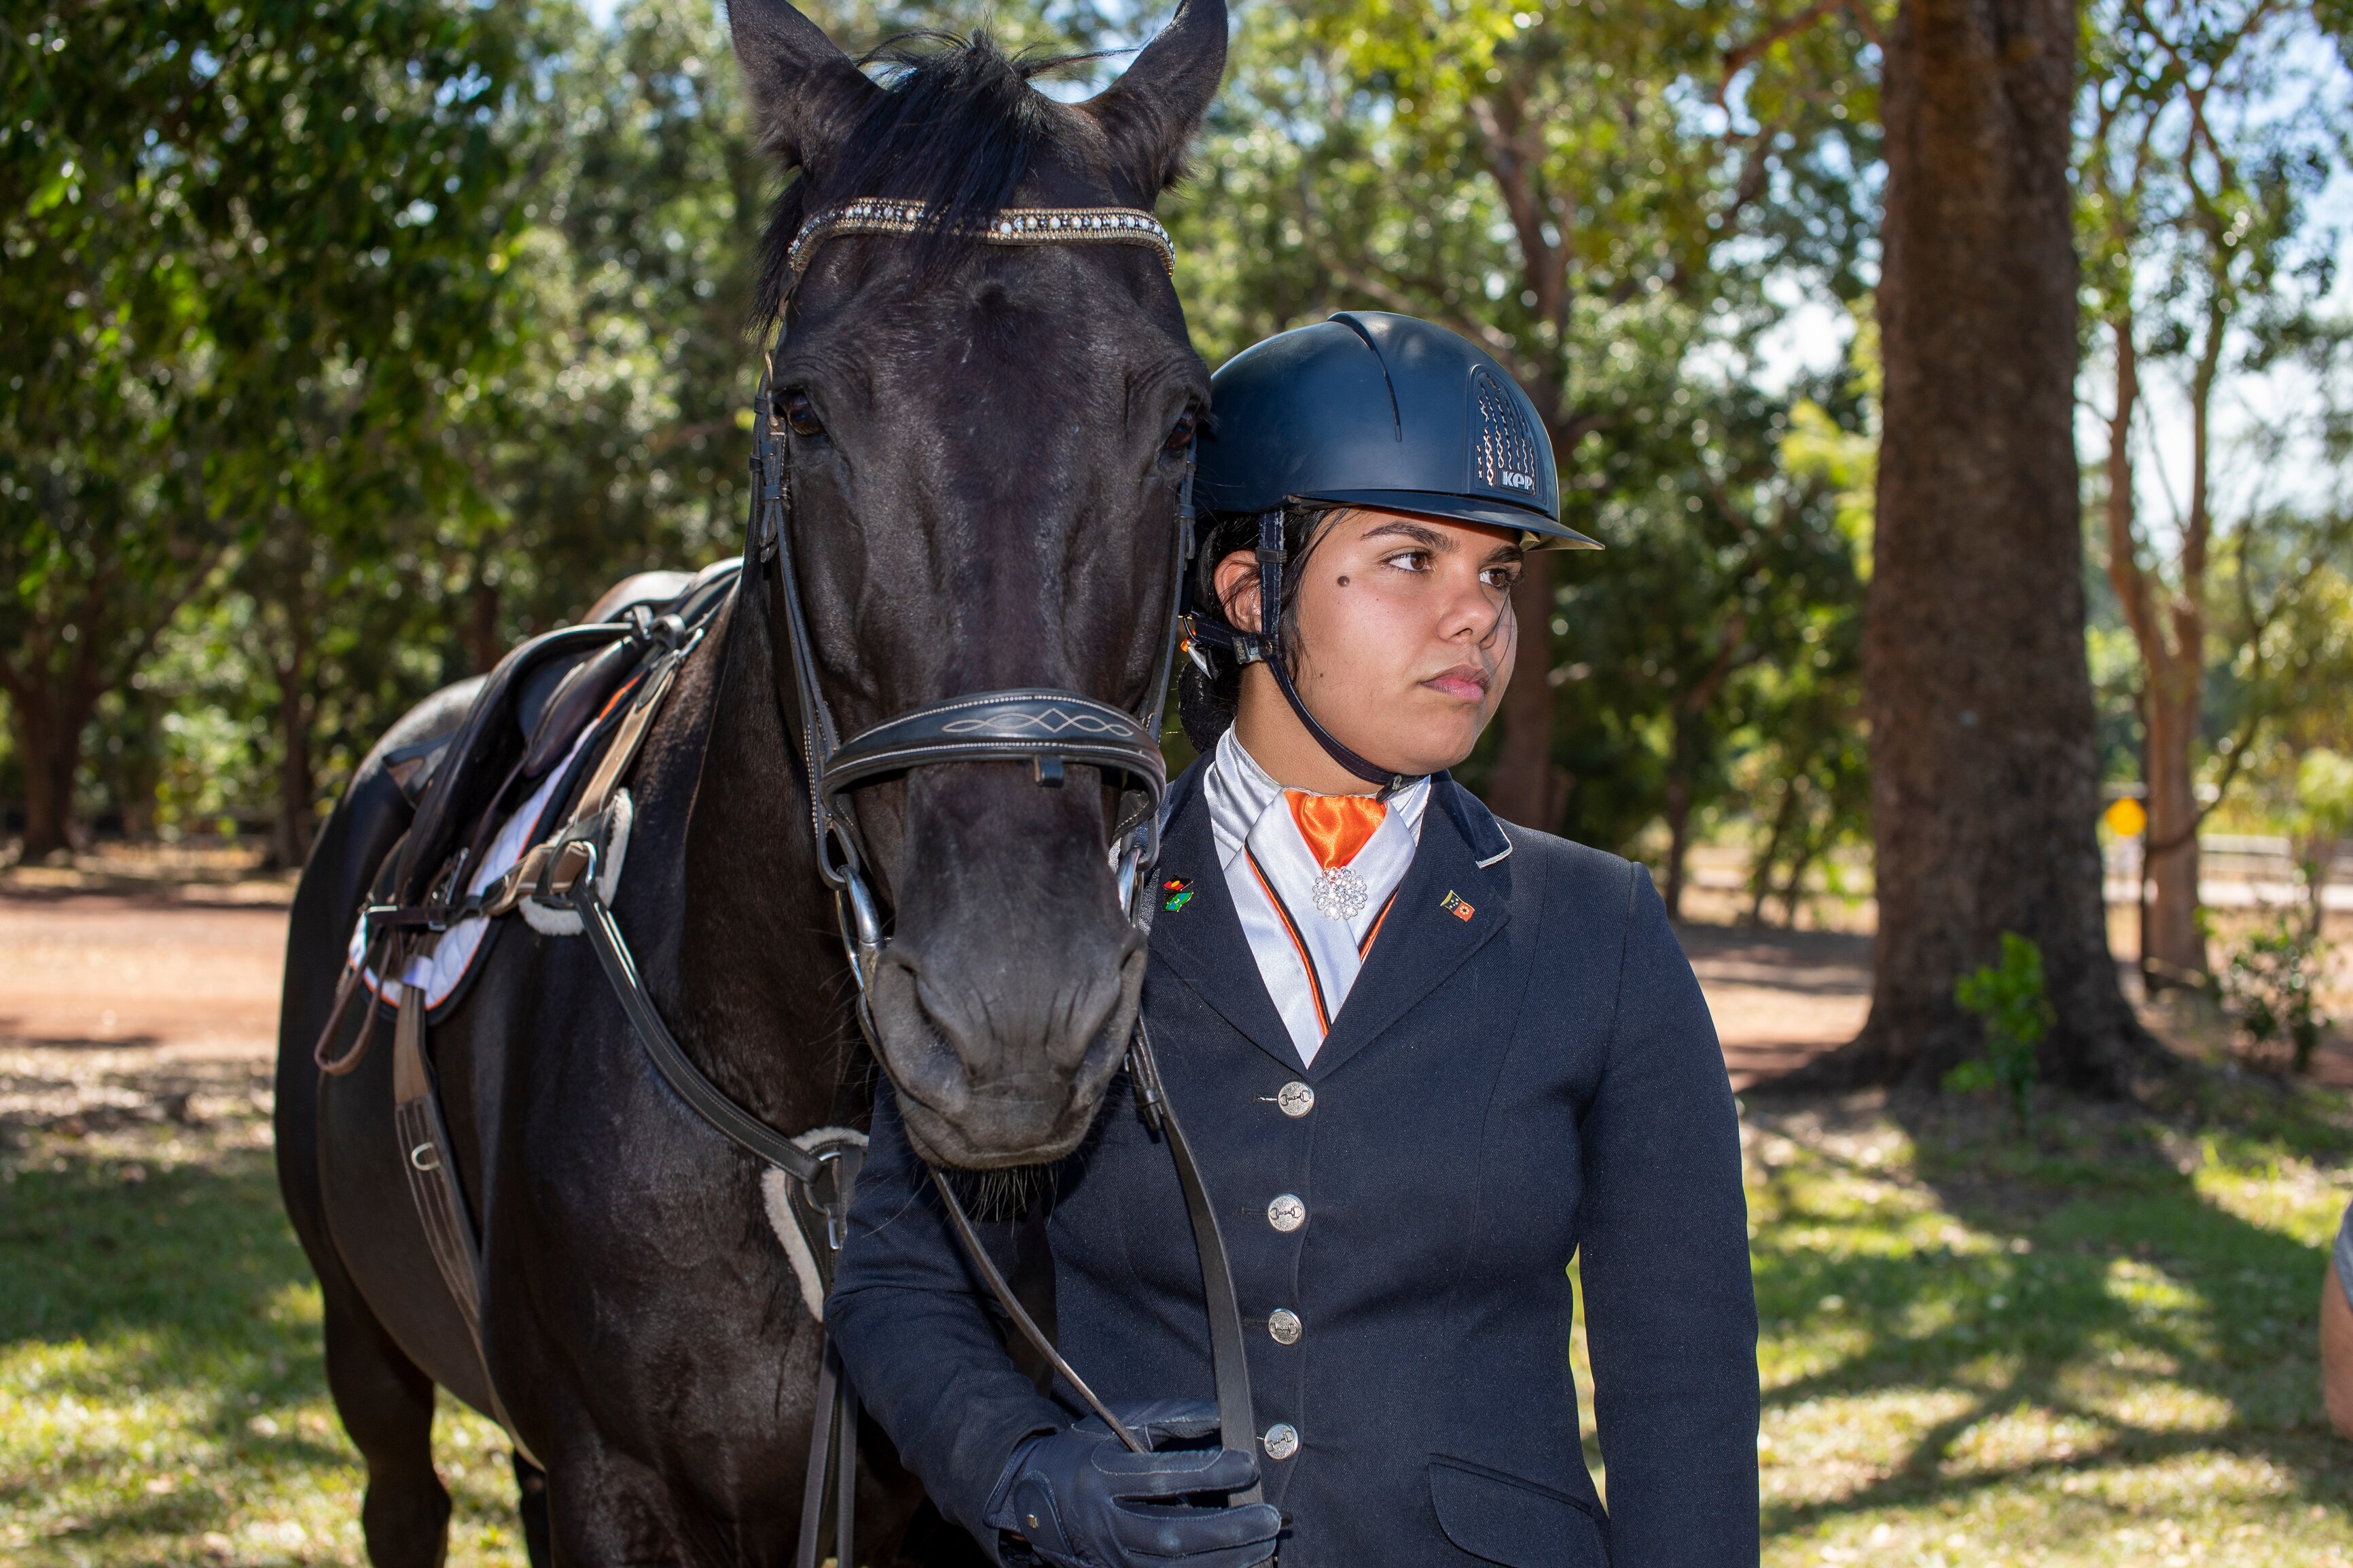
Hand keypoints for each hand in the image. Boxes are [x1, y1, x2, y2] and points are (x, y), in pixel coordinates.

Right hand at [990, 1399, 1280, 1567]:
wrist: (1033, 1495)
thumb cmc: (1087, 1452)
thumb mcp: (1120, 1422)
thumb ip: (1173, 1418)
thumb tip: (1224, 1416)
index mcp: (1101, 1474)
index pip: (1161, 1478)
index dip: (1209, 1472)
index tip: (1248, 1464)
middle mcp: (1104, 1522)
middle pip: (1171, 1535)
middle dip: (1226, 1530)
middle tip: (1269, 1517)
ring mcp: (1110, 1558)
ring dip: (1225, 1560)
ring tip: (1263, 1543)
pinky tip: (1236, 1563)